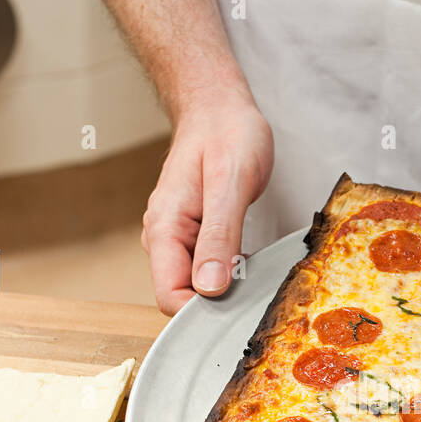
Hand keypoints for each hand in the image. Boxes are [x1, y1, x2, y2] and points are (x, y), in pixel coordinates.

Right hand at [141, 91, 272, 313]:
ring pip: (196, 286)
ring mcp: (178, 238)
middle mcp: (163, 238)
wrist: (219, 109)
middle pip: (182, 297)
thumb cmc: (227, 135)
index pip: (169, 297)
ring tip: (256, 277)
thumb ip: (220, 236)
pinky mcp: (194, 236)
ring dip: (226, 290)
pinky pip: (207, 270)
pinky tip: (250, 265)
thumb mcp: (230, 184)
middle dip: (217, 305)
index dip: (202, 312)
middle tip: (256, 293)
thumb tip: (210, 287)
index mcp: (164, 229)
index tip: (238, 308)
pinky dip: (229, 275)